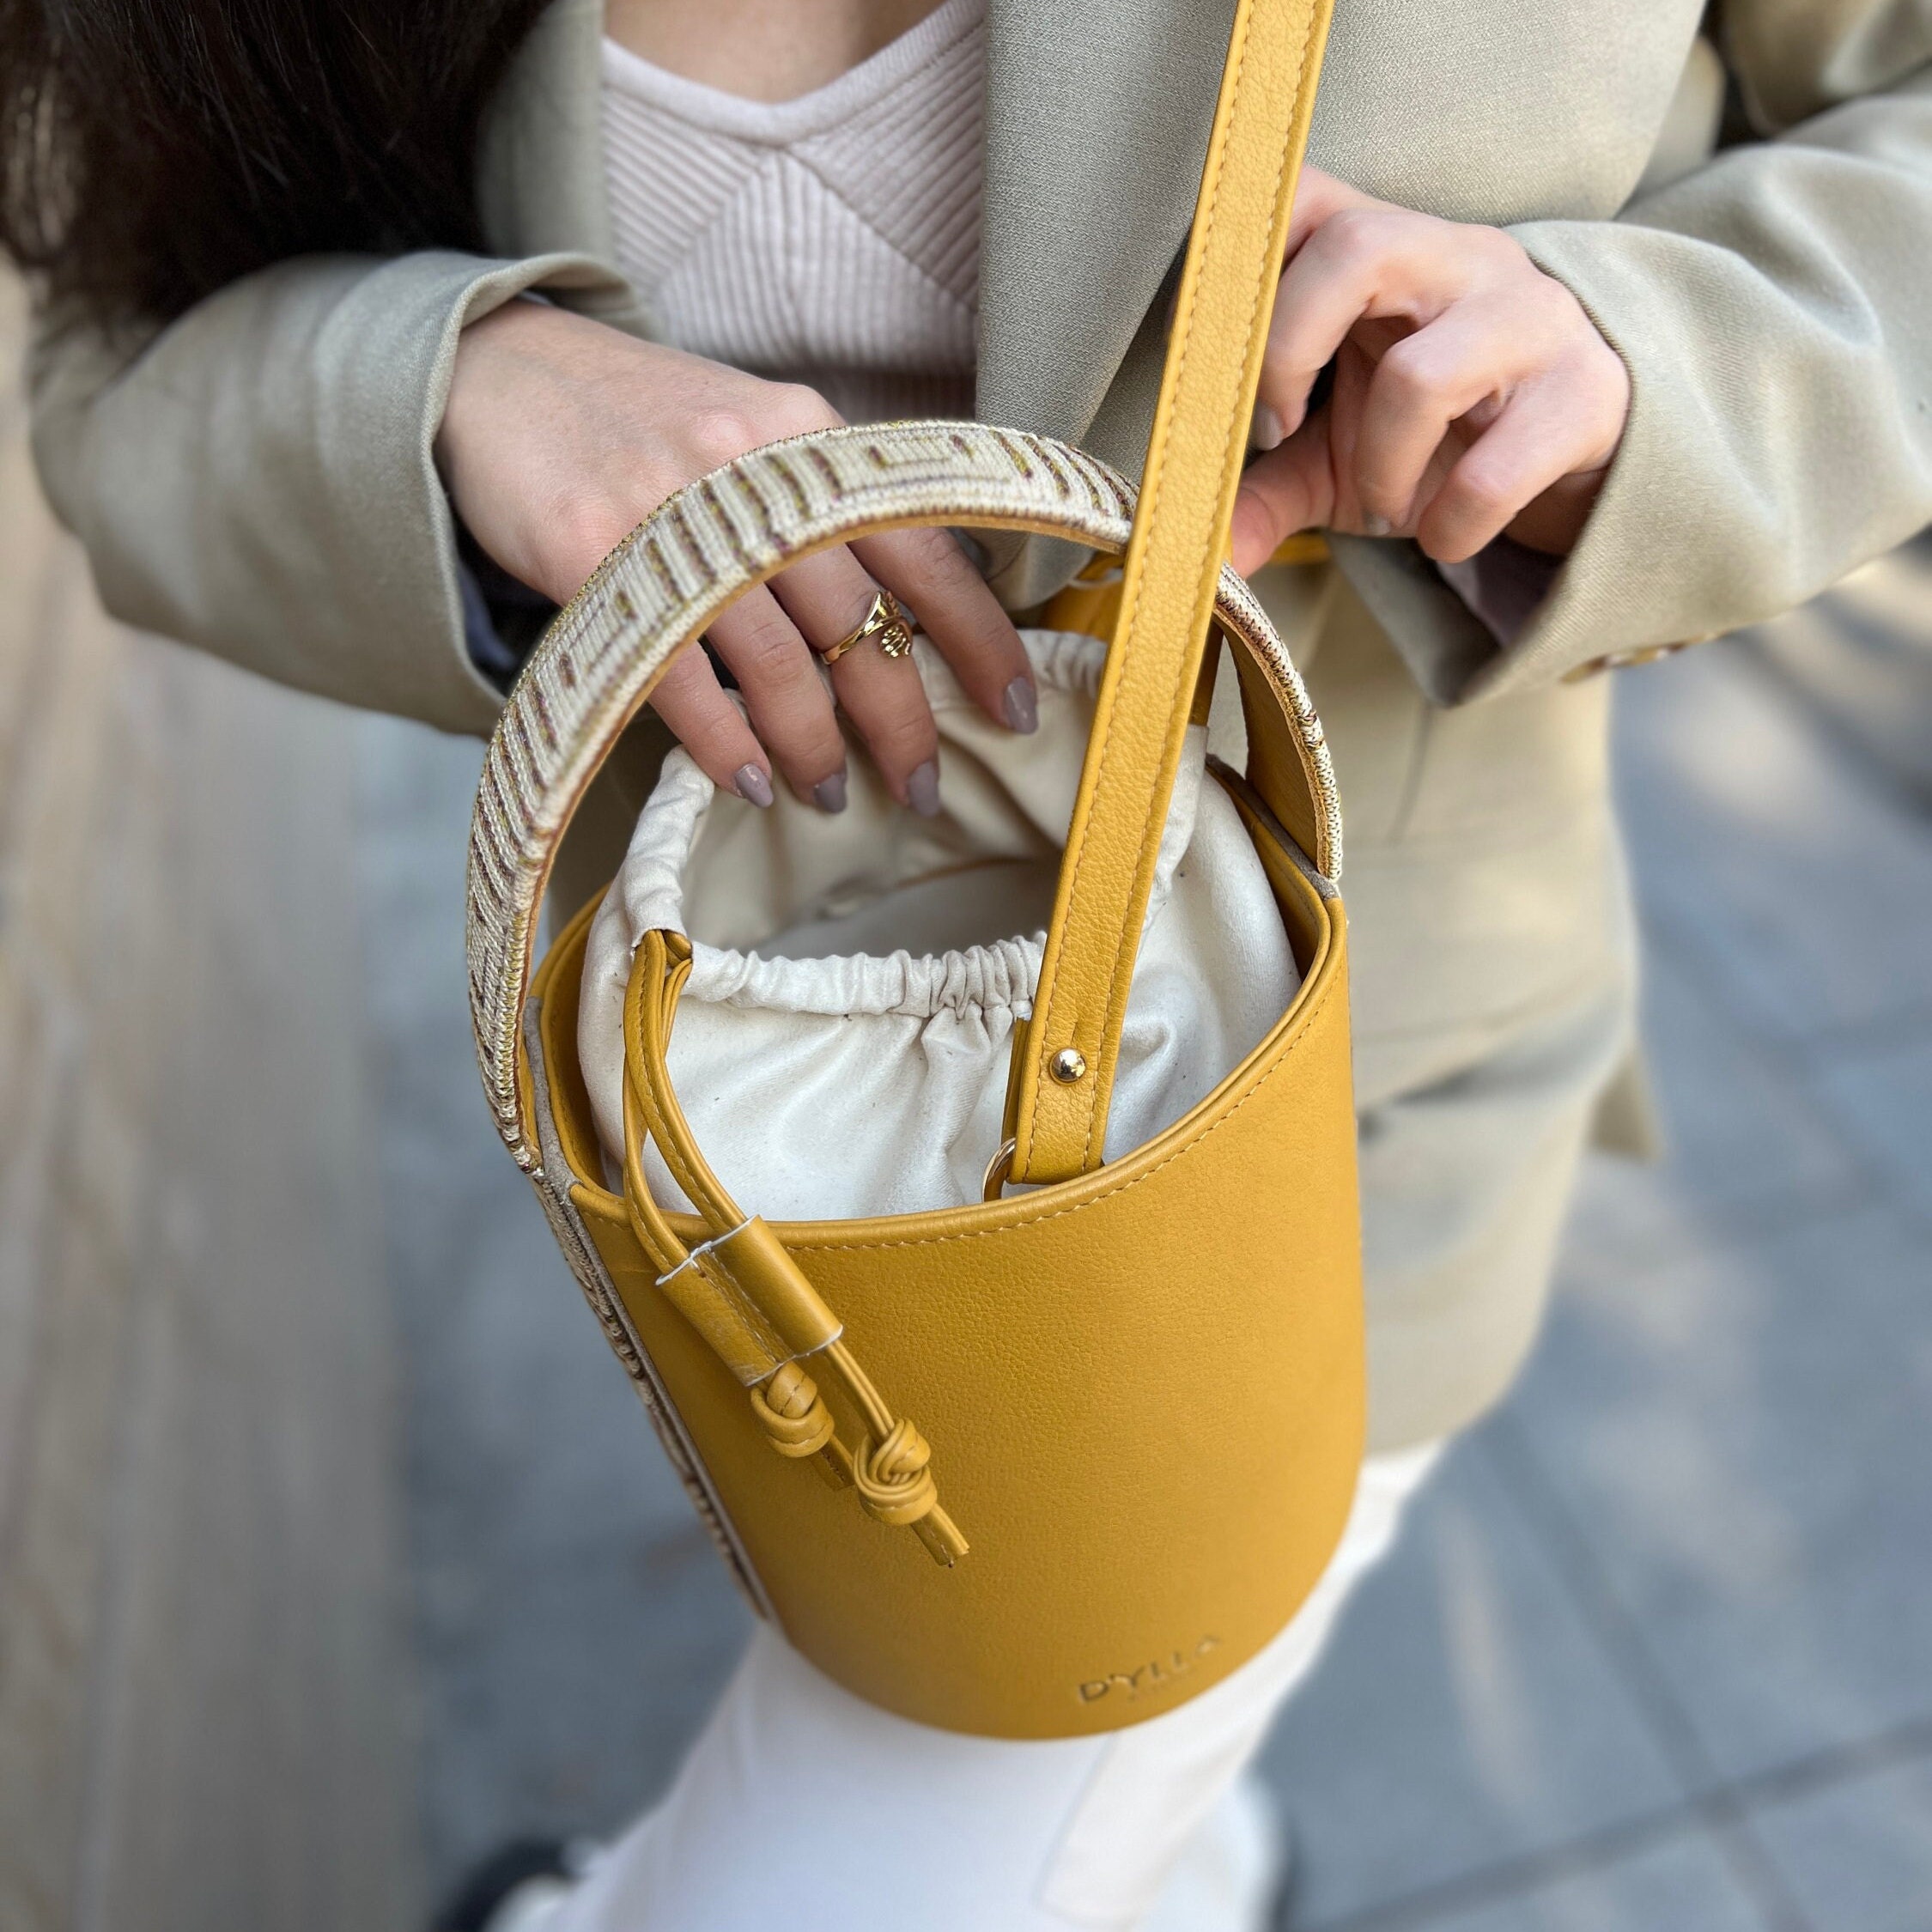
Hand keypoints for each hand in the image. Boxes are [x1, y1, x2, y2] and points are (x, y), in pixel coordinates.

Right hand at [436, 299, 1034, 812]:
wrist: (498, 374)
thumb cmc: (646, 427)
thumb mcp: (755, 441)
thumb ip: (827, 511)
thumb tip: (915, 623)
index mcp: (807, 440)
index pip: (925, 548)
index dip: (980, 639)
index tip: (1015, 711)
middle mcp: (752, 471)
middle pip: (860, 621)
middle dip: (903, 723)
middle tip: (923, 789)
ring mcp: (670, 512)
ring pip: (778, 661)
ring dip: (815, 747)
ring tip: (828, 795)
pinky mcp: (592, 554)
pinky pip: (678, 676)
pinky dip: (723, 742)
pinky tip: (749, 781)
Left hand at [1230, 168, 1630, 576]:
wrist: (1572, 441)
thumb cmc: (1434, 430)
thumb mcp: (1336, 454)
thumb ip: (1265, 487)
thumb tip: (1208, 550)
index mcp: (1384, 248)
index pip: (1300, 192)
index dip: (1239, 275)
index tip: (1216, 370)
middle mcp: (1458, 258)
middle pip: (1355, 247)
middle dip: (1286, 353)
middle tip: (1279, 431)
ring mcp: (1528, 318)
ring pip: (1420, 376)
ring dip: (1378, 467)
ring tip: (1384, 504)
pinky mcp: (1581, 395)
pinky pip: (1495, 470)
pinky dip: (1450, 521)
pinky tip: (1443, 534)